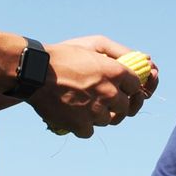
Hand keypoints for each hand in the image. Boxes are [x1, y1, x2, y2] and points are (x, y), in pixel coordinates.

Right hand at [28, 36, 147, 136]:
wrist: (34, 72)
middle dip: (117, 103)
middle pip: (125, 106)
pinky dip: (83, 125)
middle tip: (104, 100)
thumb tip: (142, 61)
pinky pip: (90, 131)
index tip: (124, 89)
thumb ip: (119, 54)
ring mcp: (96, 111)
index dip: (130, 88)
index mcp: (115, 72)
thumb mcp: (94, 44)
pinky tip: (76, 115)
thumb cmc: (63, 56)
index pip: (137, 86)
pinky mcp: (80, 125)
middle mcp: (110, 92)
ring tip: (85, 104)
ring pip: (108, 120)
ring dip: (99, 114)